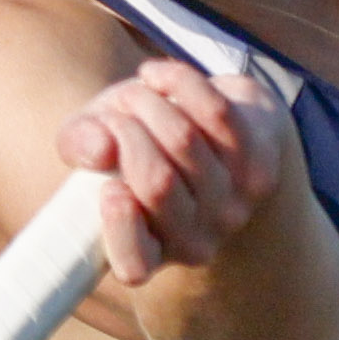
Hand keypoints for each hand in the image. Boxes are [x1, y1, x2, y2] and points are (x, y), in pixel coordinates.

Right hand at [54, 59, 285, 290]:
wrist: (214, 124)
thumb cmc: (139, 142)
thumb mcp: (96, 143)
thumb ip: (80, 144)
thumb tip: (100, 146)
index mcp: (148, 253)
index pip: (133, 264)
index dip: (119, 226)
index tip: (108, 188)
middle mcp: (194, 243)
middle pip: (157, 182)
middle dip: (125, 130)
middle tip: (115, 113)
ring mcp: (232, 209)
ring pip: (183, 141)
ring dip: (148, 101)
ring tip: (136, 93)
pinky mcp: (259, 169)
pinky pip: (215, 113)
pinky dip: (178, 82)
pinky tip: (157, 75)